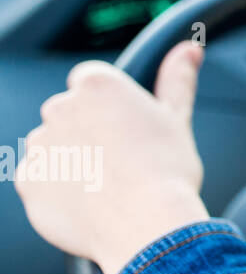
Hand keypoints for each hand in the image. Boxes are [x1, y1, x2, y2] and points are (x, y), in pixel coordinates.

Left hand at [16, 42, 209, 273]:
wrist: (147, 226)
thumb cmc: (167, 171)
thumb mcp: (177, 118)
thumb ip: (177, 78)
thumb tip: (190, 47)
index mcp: (97, 85)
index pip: (90, 79)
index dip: (110, 104)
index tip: (126, 126)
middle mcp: (60, 108)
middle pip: (69, 111)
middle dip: (88, 129)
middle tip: (122, 157)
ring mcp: (39, 145)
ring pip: (54, 145)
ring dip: (71, 157)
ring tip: (108, 183)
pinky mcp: (27, 181)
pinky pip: (40, 179)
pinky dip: (58, 187)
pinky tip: (90, 200)